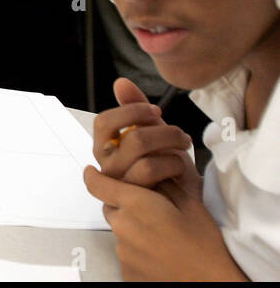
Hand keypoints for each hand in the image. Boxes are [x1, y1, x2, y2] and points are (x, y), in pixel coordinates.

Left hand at [83, 169, 246, 279]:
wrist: (212, 284)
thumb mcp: (190, 205)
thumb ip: (163, 187)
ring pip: (120, 231)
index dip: (93, 175)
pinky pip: (127, 253)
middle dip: (125, 205)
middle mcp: (123, 226)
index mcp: (136, 204)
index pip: (98, 184)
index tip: (91, 171)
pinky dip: (139, 250)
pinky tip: (161, 254)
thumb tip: (151, 178)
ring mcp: (122, 251)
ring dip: (135, 229)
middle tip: (152, 212)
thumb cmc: (206, 246)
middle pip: (112, 208)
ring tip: (163, 238)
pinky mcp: (126, 271)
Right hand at [93, 78, 198, 192]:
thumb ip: (136, 110)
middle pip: (129, 133)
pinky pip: (150, 168)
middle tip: (181, 135)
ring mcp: (118, 181)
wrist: (184, 205)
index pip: (104, 122)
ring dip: (171, 144)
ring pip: (140, 147)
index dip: (131, 112)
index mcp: (107, 149)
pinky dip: (172, 164)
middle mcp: (107, 165)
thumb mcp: (154, 135)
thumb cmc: (166, 170)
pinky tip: (180, 169)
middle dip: (163, 130)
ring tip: (183, 149)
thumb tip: (120, 82)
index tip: (156, 112)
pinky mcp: (132, 196)